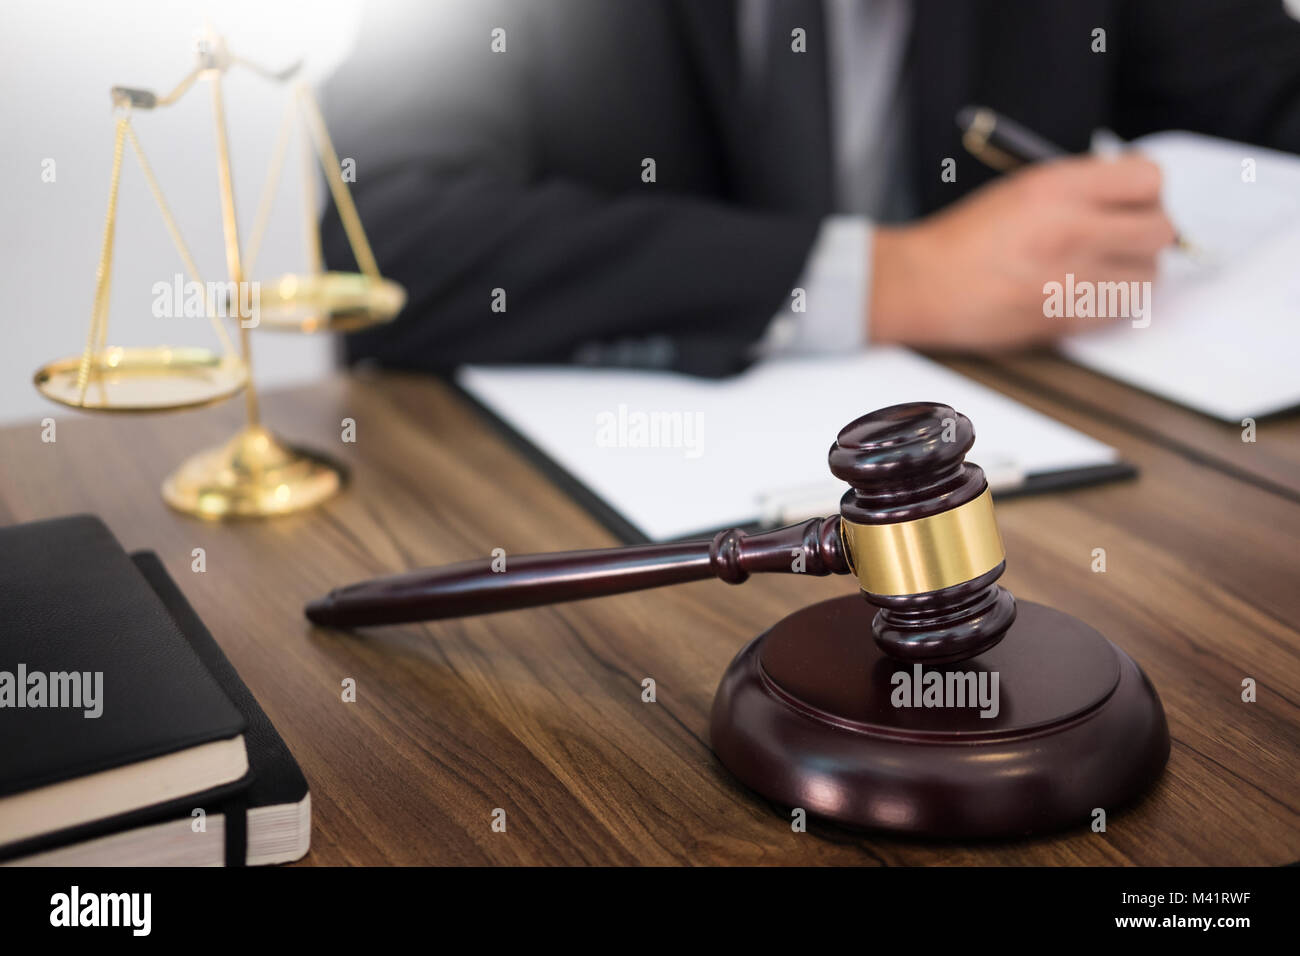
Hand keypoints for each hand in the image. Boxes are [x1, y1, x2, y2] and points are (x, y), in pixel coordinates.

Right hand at [869, 155, 1176, 348]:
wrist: (924, 285)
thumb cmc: (965, 238)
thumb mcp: (1023, 187)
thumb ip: (1081, 187)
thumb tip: (1131, 196)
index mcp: (1058, 188)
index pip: (1148, 179)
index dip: (1147, 189)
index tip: (1134, 197)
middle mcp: (1070, 231)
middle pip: (1161, 231)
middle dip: (1147, 231)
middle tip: (1124, 234)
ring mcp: (1070, 281)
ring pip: (1148, 278)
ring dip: (1133, 272)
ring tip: (1102, 268)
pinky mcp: (1065, 321)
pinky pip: (1119, 311)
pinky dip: (1110, 303)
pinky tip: (1082, 292)